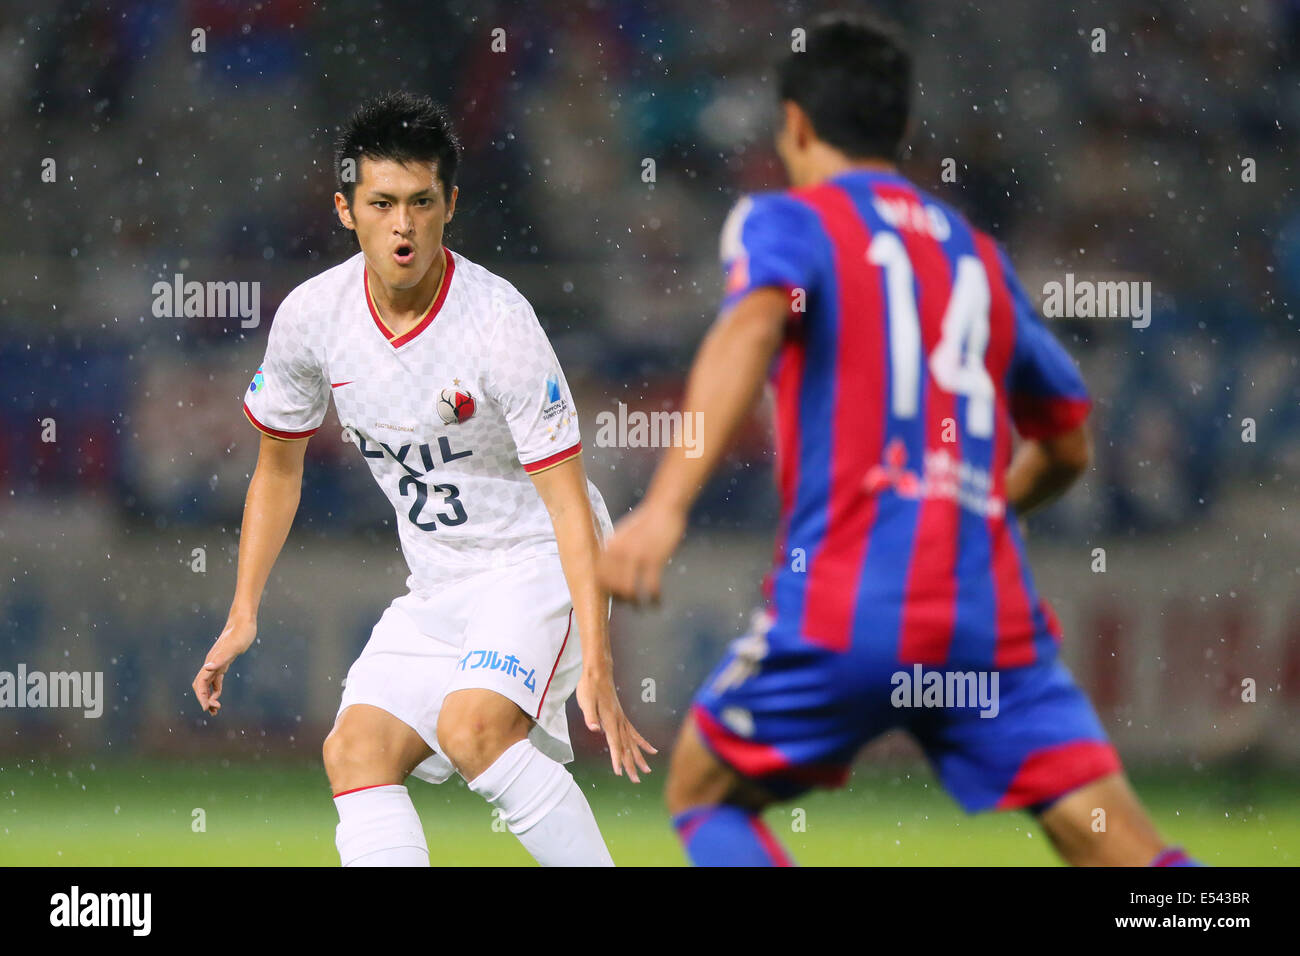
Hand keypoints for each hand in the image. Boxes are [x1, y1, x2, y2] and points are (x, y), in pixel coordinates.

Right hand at [193, 616, 256, 715]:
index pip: (201, 684)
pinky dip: (215, 690)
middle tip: (214, 711)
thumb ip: (221, 658)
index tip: (208, 708)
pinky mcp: (224, 662)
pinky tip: (218, 696)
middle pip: (201, 686)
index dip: (202, 697)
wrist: (243, 622)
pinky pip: (215, 679)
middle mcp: (211, 664)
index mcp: (211, 662)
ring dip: (209, 697)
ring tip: (216, 709)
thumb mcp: (234, 647)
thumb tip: (207, 668)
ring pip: (207, 684)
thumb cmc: (240, 634)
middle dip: (204, 699)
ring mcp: (216, 663)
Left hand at [576, 666, 656, 781]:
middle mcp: (619, 722)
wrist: (598, 672)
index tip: (620, 772)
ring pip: (632, 743)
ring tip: (646, 771)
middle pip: (626, 747)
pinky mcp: (622, 717)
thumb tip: (594, 728)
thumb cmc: (590, 687)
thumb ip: (590, 716)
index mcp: (610, 720)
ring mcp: (622, 719)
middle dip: (630, 764)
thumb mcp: (585, 701)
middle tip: (635, 780)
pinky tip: (651, 750)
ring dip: (638, 757)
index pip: (615, 743)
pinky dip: (643, 742)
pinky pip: (635, 733)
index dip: (617, 758)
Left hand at [597, 499, 686, 604]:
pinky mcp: (654, 560)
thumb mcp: (623, 534)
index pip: (598, 575)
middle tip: (630, 603)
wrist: (663, 507)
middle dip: (620, 599)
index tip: (613, 596)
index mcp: (610, 546)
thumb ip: (616, 551)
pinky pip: (650, 587)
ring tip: (643, 606)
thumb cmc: (645, 521)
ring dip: (636, 602)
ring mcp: (636, 556)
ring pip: (628, 590)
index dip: (604, 589)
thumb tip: (611, 571)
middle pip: (612, 586)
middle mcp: (619, 552)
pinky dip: (654, 598)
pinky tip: (657, 601)